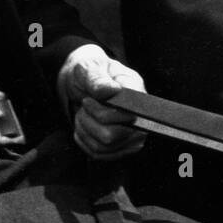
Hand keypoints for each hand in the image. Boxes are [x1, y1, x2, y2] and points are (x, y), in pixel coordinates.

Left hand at [57, 45, 148, 160]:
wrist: (83, 83)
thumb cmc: (89, 73)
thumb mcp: (88, 68)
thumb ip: (97, 78)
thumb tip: (111, 90)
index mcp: (136, 92)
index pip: (125, 115)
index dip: (102, 113)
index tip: (87, 100)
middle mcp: (140, 117)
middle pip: (111, 136)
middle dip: (89, 121)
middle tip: (83, 106)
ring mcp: (132, 135)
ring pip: (103, 147)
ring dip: (84, 130)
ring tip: (82, 114)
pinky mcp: (121, 148)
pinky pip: (98, 154)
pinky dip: (84, 140)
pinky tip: (83, 125)